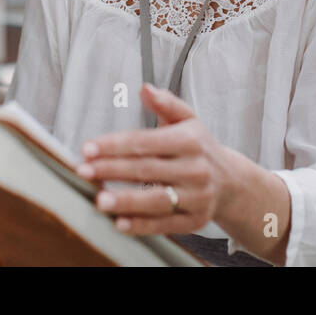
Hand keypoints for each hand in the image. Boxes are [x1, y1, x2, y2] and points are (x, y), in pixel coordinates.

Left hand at [76, 83, 232, 235]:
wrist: (231, 181)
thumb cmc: (199, 147)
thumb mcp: (188, 119)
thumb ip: (165, 103)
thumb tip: (144, 89)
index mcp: (189, 141)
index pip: (145, 142)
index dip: (114, 145)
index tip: (88, 149)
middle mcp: (195, 169)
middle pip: (147, 170)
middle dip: (112, 170)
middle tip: (84, 171)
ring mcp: (197, 196)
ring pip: (157, 199)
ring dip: (126, 201)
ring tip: (99, 200)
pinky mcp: (195, 220)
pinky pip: (165, 224)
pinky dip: (142, 225)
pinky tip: (120, 223)